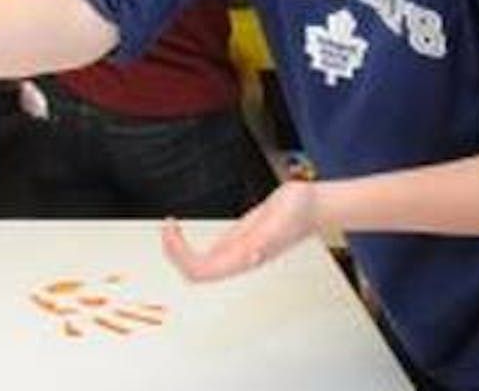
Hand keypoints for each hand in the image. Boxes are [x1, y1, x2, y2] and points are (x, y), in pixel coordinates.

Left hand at [162, 181, 319, 281]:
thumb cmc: (299, 212)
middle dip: (174, 253)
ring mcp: (236, 252)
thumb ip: (268, 238)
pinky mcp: (237, 241)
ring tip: (169, 226)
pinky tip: (180, 227)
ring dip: (177, 250)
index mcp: (244, 257)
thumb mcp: (282, 220)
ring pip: (198, 265)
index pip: (202, 271)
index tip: (172, 231)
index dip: (181, 257)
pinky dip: (186, 243)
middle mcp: (238, 259)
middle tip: (167, 226)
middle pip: (195, 272)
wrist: (312, 207)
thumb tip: (252, 255)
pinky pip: (205, 253)